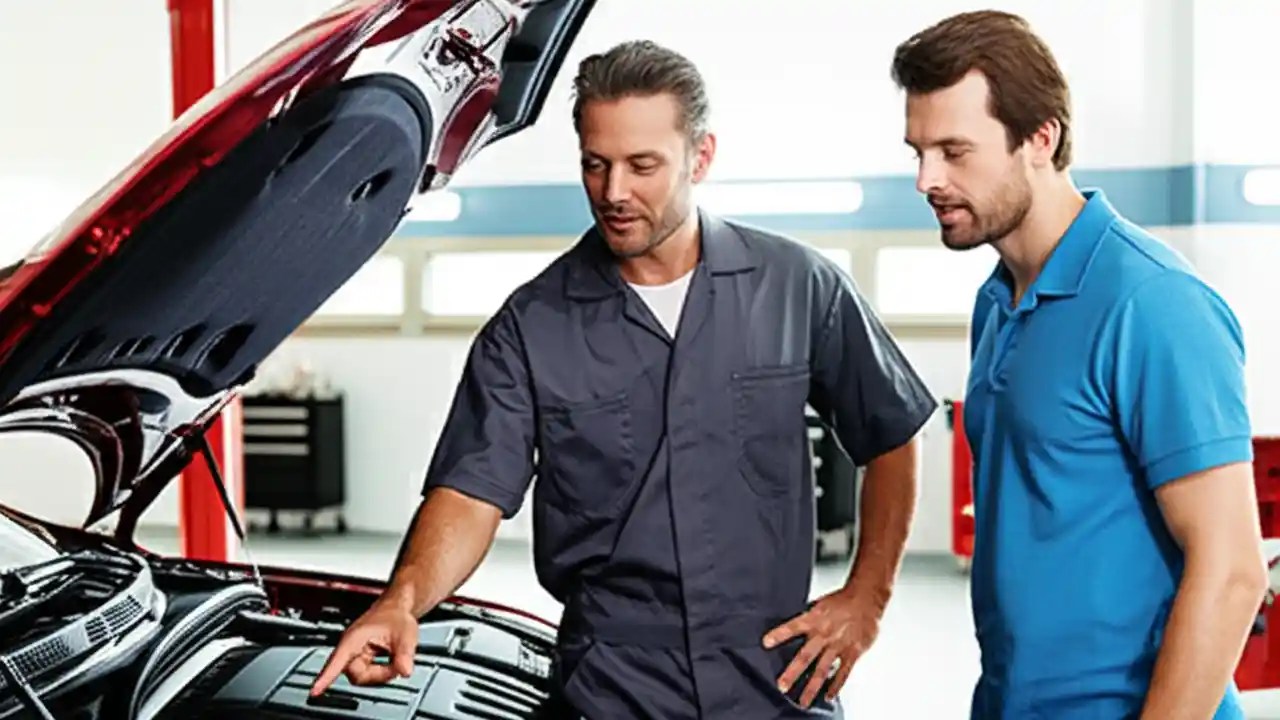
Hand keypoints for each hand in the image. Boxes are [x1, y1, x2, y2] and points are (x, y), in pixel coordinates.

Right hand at [310, 597, 420, 695]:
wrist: (397, 608)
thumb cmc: (396, 615)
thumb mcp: (405, 635)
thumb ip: (405, 654)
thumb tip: (404, 671)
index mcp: (354, 638)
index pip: (338, 661)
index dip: (326, 677)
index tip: (314, 690)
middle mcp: (350, 646)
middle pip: (356, 675)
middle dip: (377, 675)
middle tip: (396, 666)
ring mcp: (355, 652)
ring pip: (362, 676)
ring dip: (379, 673)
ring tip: (394, 660)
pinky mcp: (361, 657)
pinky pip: (367, 673)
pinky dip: (380, 671)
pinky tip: (389, 663)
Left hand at [762, 588, 880, 707]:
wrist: (866, 599)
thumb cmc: (842, 600)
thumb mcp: (819, 604)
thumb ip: (807, 618)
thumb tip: (794, 627)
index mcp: (814, 619)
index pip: (793, 627)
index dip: (779, 634)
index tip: (766, 642)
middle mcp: (824, 634)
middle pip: (805, 656)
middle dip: (792, 673)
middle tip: (782, 686)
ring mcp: (838, 645)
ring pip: (823, 669)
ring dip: (812, 687)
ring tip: (804, 701)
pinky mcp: (852, 652)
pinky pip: (843, 672)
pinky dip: (836, 685)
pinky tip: (828, 696)